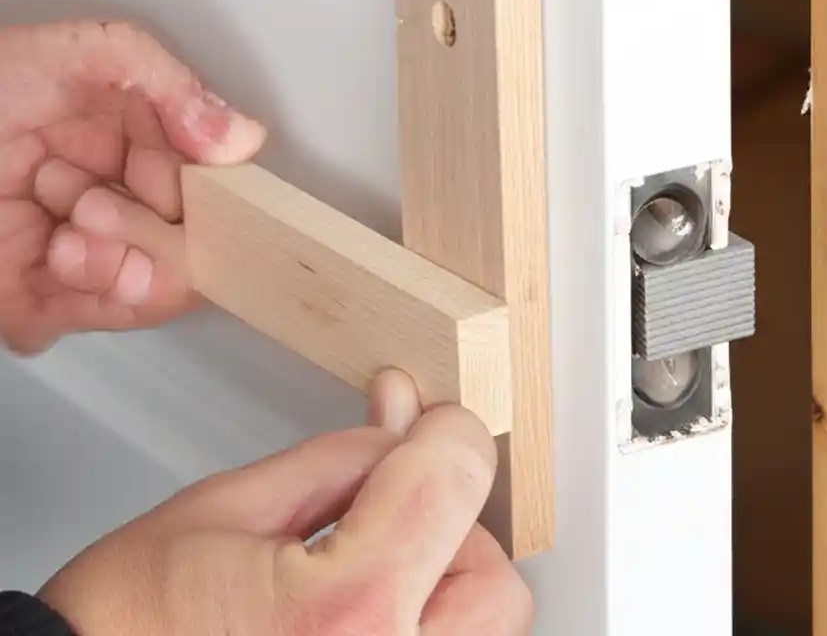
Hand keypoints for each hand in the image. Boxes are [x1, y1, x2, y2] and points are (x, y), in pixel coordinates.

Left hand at [0, 20, 266, 353]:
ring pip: (157, 290)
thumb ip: (167, 84)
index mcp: (132, 138)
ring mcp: (79, 250)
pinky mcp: (38, 298)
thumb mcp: (74, 55)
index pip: (212, 186)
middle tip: (94, 202)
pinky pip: (99, 318)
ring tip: (69, 228)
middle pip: (194, 245)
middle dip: (152, 230)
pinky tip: (56, 259)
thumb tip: (241, 138)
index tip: (180, 183)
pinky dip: (90, 298)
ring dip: (121, 263)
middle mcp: (113, 195)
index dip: (205, 194)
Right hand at [38, 370, 533, 634]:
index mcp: (348, 610)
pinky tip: (368, 614)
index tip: (430, 427)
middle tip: (383, 518)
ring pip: (486, 629)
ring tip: (366, 576)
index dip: (443, 436)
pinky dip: (427, 625)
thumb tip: (403, 422)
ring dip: (445, 588)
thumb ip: (340, 461)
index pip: (452, 484)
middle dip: (447, 532)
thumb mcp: (229, 509)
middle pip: (494, 580)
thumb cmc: (123, 631)